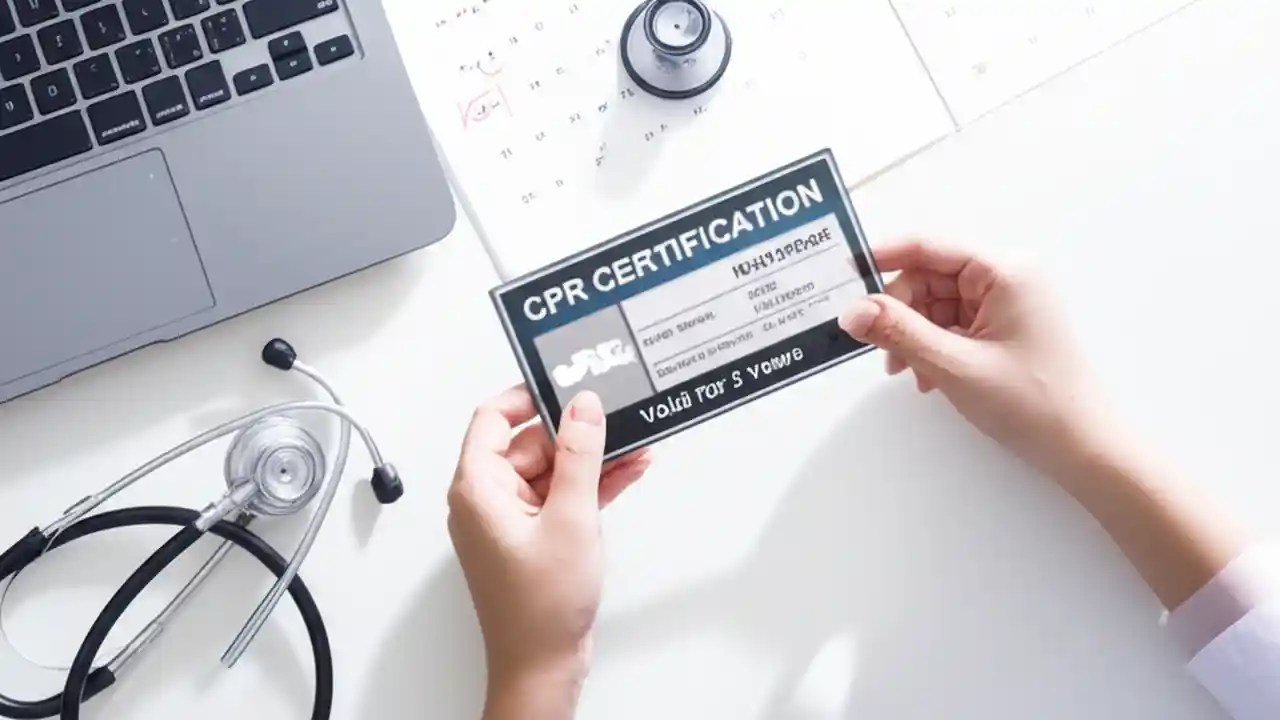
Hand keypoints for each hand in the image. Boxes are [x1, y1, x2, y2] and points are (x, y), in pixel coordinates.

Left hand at [448, 385, 651, 718]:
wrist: (544, 665)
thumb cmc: (539, 609)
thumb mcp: (570, 517)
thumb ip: (578, 455)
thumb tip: (582, 407)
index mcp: (478, 489)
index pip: (492, 418)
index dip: (527, 395)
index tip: (562, 381)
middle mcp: (488, 500)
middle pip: (529, 443)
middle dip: (573, 430)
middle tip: (613, 414)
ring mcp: (512, 520)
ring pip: (551, 469)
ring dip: (591, 458)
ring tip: (634, 442)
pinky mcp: (534, 536)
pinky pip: (562, 495)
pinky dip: (592, 485)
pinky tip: (628, 471)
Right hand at [838, 239, 1113, 479]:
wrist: (1083, 447)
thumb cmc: (1034, 403)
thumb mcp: (954, 365)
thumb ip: (899, 332)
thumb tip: (852, 310)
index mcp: (1004, 271)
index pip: (928, 247)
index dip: (883, 258)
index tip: (844, 274)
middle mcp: (1008, 277)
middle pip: (929, 277)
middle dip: (899, 311)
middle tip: (883, 349)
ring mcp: (1007, 302)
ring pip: (936, 303)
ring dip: (914, 334)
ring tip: (909, 372)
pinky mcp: (1004, 326)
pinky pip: (953, 323)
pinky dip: (933, 345)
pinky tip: (928, 376)